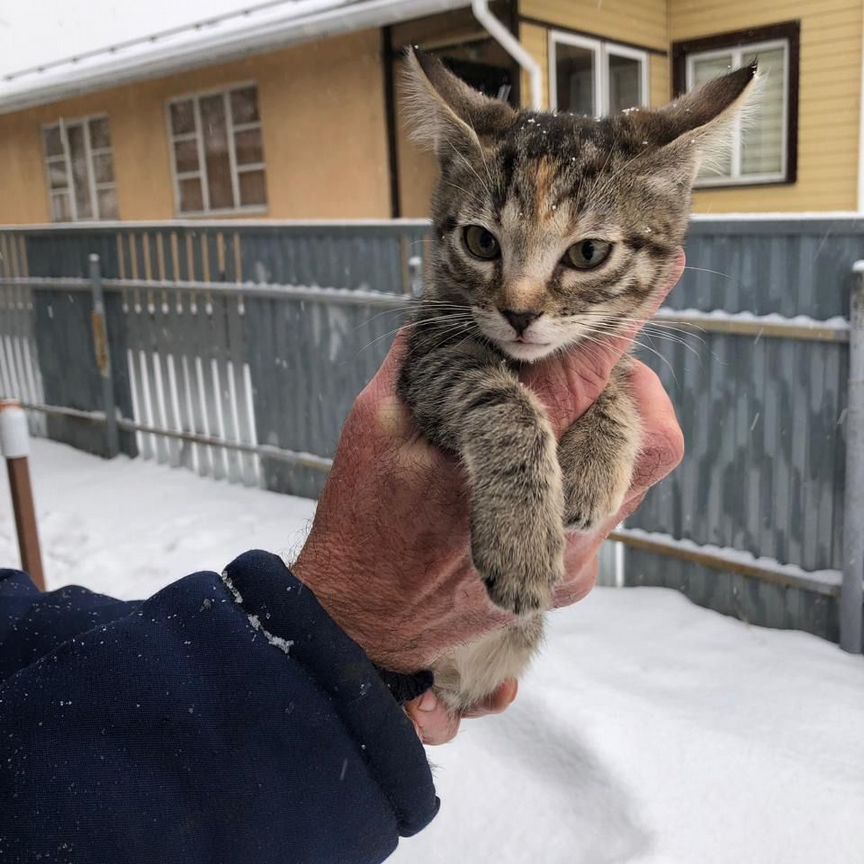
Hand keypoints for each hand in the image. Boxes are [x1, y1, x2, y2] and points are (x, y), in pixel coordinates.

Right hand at [294, 252, 685, 742]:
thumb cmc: (363, 520)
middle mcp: (557, 507)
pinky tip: (535, 482)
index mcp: (503, 445)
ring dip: (605, 430)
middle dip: (623, 383)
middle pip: (642, 425)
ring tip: (548, 429)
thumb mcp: (377, 420)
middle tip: (582, 370)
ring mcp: (576, 554)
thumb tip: (458, 302)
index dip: (625, 314)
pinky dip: (585, 476)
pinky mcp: (575, 581)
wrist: (366, 627)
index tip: (659, 266)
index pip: (588, 367)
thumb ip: (425, 356)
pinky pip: (610, 508)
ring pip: (635, 468)